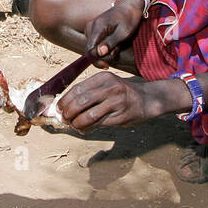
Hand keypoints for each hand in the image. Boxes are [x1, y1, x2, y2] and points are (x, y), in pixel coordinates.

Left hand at [57, 73, 186, 130]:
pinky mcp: (122, 115)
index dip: (64, 100)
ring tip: (74, 125)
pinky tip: (84, 129)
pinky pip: (99, 124)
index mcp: (103, 77)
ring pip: (88, 115)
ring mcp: (117, 101)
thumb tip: (65, 106)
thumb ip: (89, 93)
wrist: (148, 99)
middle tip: (64, 118)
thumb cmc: (122, 94)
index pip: (77, 88)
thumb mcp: (107, 85)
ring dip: (77, 123)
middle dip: (68, 112)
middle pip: (81, 101)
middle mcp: (110, 87)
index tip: (59, 108)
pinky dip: (88, 128)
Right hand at [84, 0, 142, 66]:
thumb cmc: (129, 18)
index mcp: (97, 27)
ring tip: (117, 46)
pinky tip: (113, 43)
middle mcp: (90, 26)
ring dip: (104, 51)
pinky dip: (103, 46)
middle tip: (116, 53)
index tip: (107, 65)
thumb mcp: (124, 33)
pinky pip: (95, 42)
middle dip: (103, 55)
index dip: (97, 60)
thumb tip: (99, 53)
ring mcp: (90, 27)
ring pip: (93, 47)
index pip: (90, 50)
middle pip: (90, 50)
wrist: (130, 5)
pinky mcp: (93, 28)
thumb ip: (111, 43)